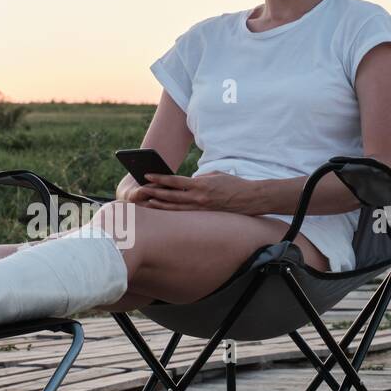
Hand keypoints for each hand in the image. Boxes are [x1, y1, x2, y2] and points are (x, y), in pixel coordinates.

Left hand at [138, 171, 255, 212]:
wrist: (250, 198)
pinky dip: (172, 212)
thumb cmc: (232, 184)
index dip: (159, 179)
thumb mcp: (214, 175)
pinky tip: (163, 211)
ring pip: (175, 208)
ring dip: (160, 205)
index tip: (147, 176)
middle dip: (154, 193)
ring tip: (146, 202)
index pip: (175, 181)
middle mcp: (198, 197)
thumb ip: (198, 179)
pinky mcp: (204, 215)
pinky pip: (185, 214)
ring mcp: (201, 208)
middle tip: (141, 190)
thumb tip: (186, 183)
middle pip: (171, 196)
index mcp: (200, 184)